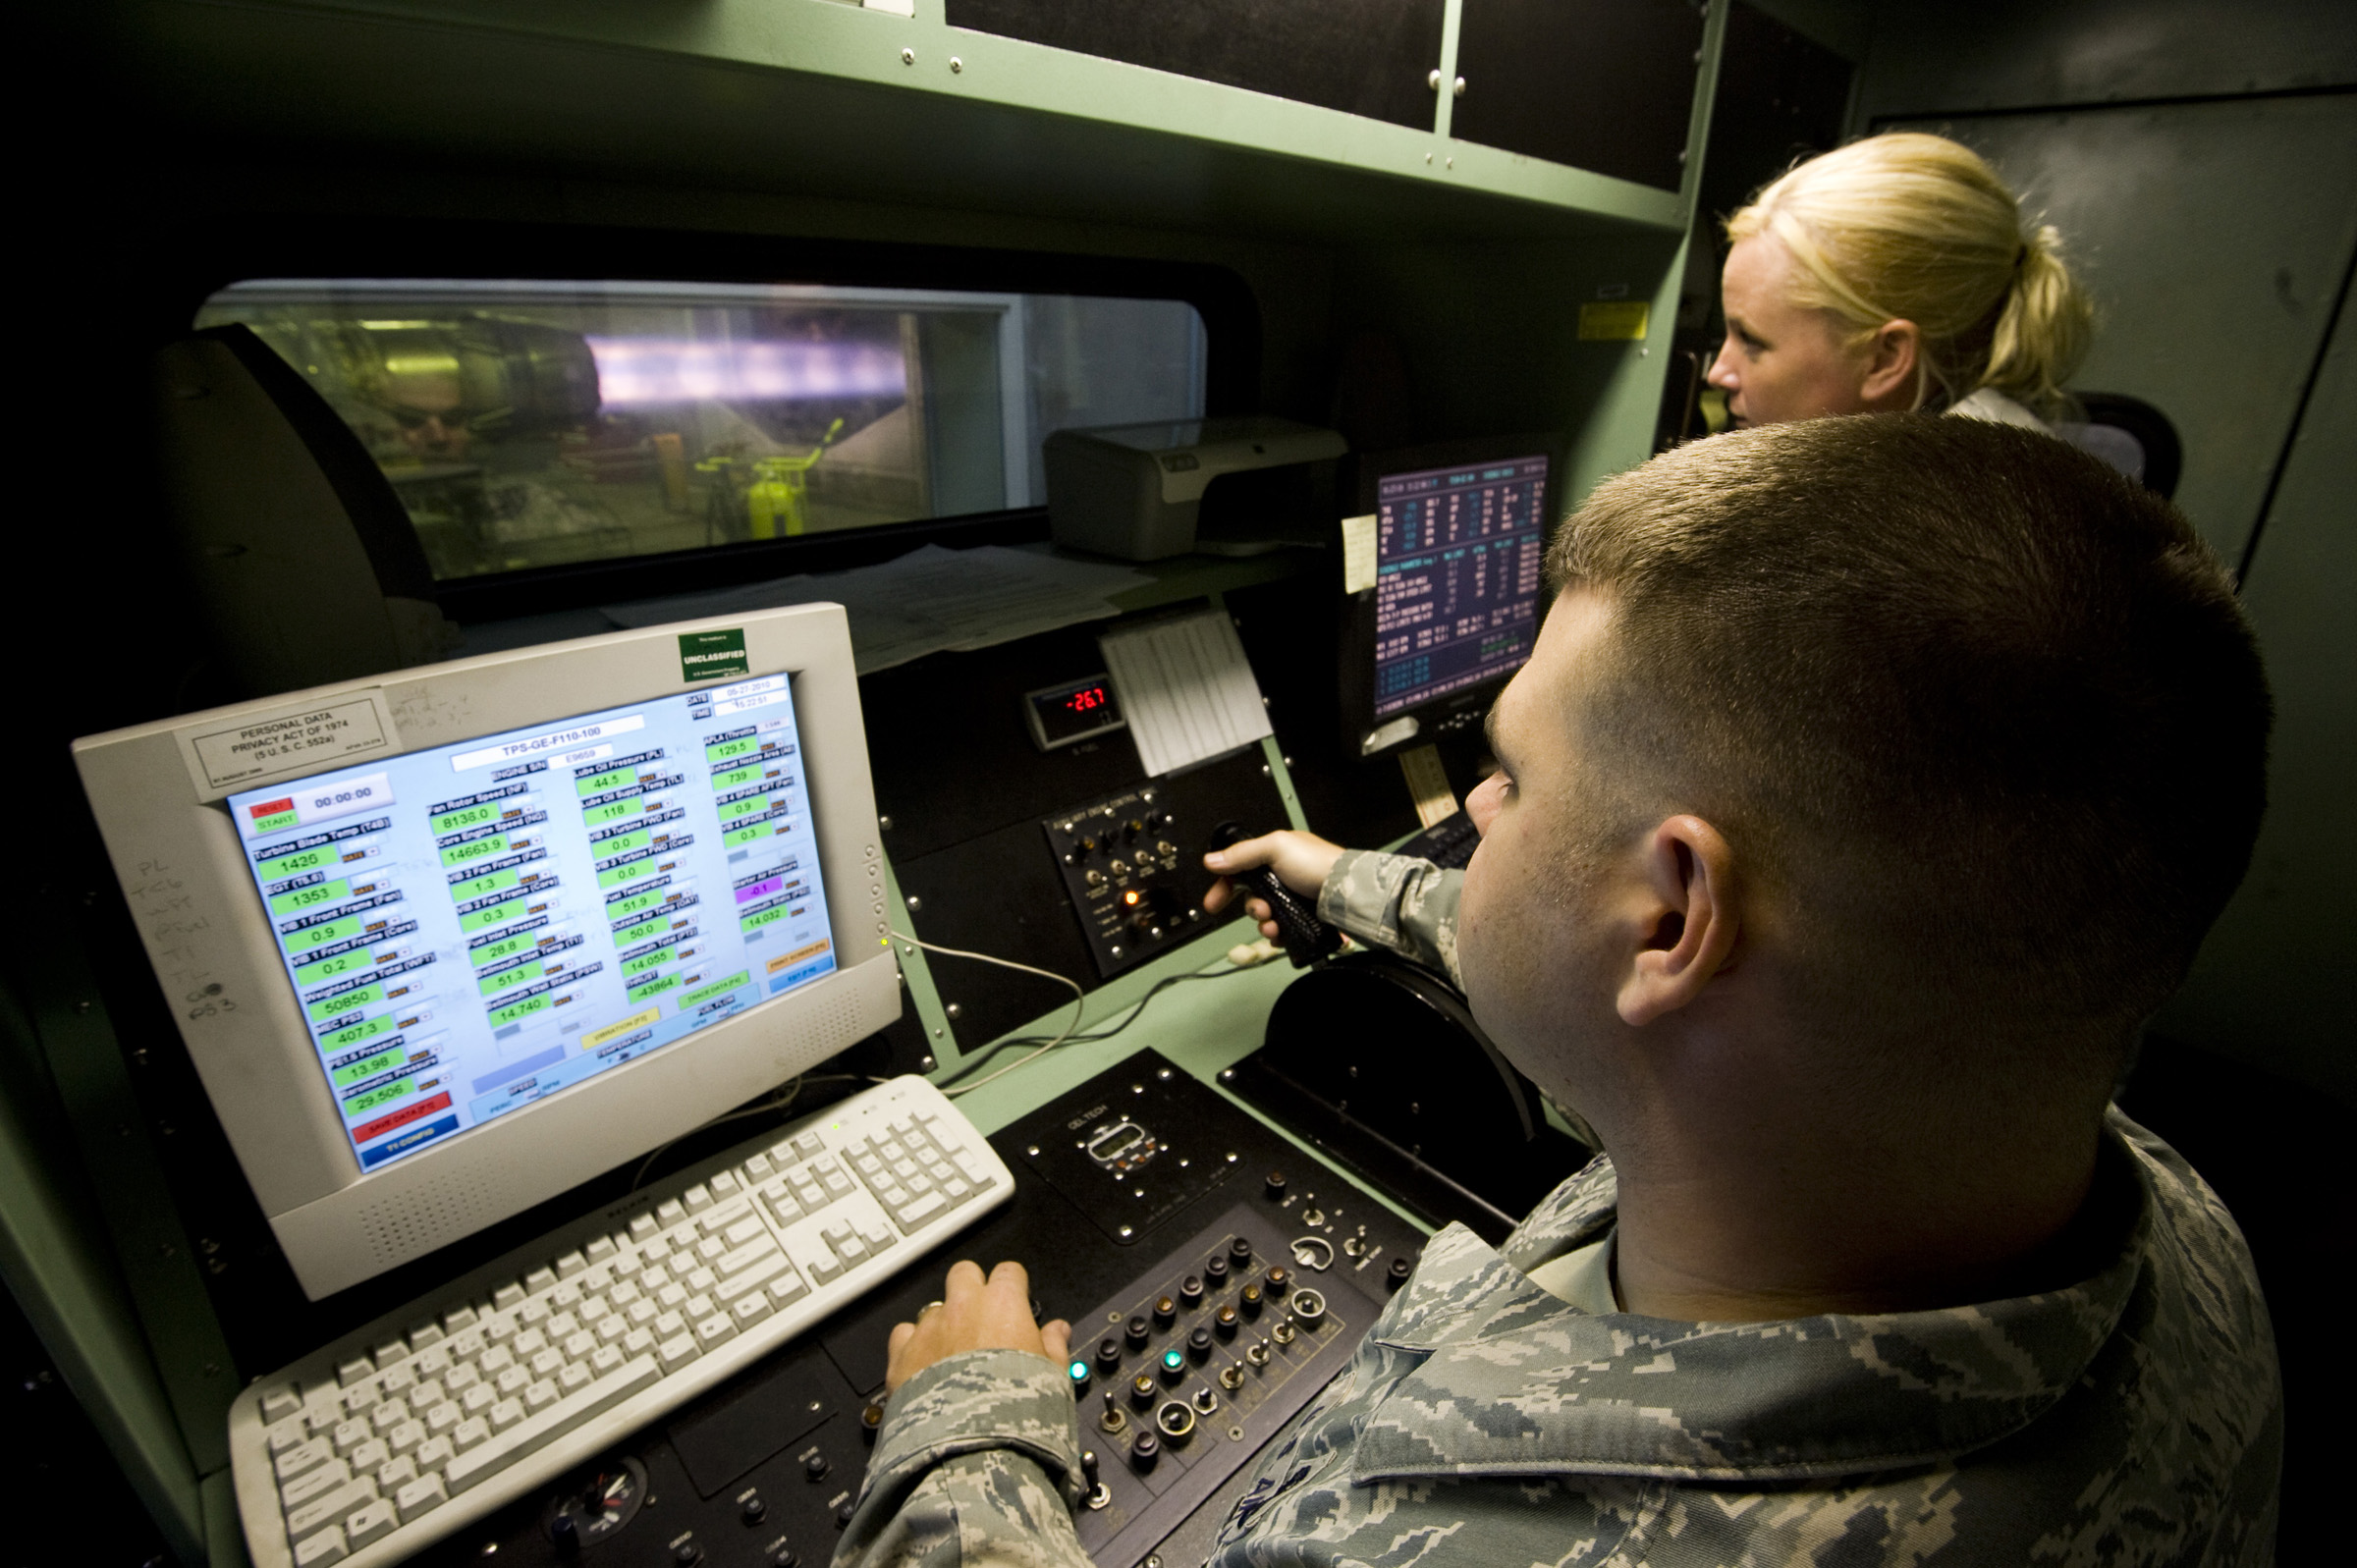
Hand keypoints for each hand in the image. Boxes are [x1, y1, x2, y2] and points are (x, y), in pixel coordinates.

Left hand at [885, 1260, 1071, 1393]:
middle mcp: (962, 1308)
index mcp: (1003, 1304)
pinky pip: (903, 1334)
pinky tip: (924, 1365)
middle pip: (964, 1273)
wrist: (974, 1445)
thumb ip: (1054, 1346)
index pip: (1009, 1272)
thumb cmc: (1016, 1410)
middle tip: (982, 1316)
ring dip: (943, 1323)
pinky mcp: (902, 1356)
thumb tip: (1058, 1331)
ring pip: (933, 1308)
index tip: (1015, 1300)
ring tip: (954, 1355)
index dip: (1013, 1285)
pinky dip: (912, 1345)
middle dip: (972, 1289)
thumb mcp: (1053, 1377)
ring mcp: (929, 1330)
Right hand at [1203, 830, 1344, 938]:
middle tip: (1261, 912)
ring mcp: (1292, 898)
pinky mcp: (1302, 916)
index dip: (1224, 886)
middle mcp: (1282, 877)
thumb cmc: (1317, 864)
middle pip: (1251, 898)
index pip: (1240, 871)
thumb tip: (1212, 859)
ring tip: (1274, 925)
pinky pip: (1280, 930)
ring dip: (1264, 924)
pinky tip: (1280, 935)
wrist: (1346, 891)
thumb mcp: (1275, 848)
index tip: (1213, 903)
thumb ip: (1241, 853)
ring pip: (1265, 917)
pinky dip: (1277, 935)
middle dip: (1252, 909)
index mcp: (1274, 855)